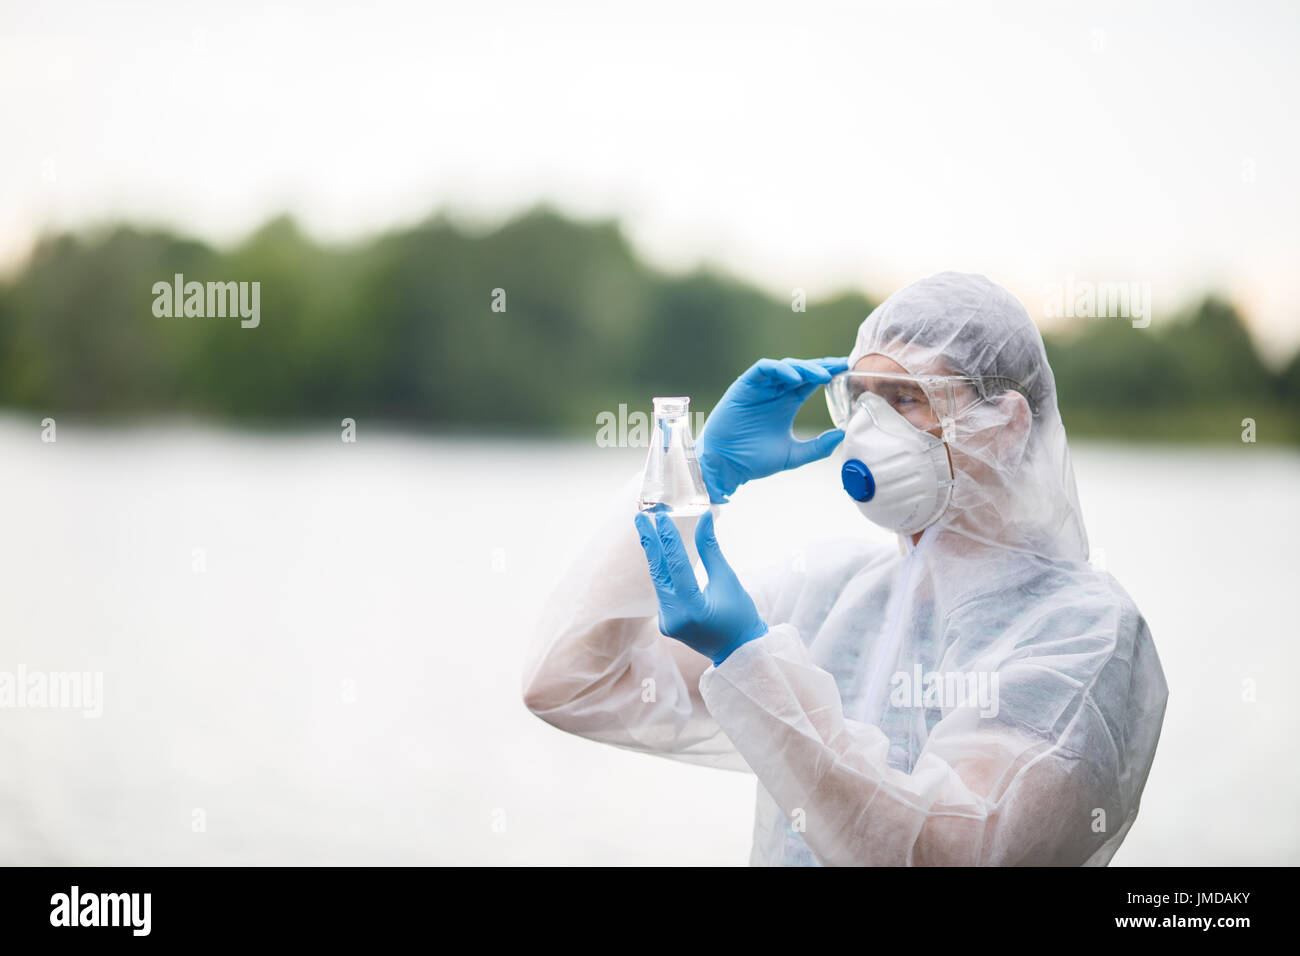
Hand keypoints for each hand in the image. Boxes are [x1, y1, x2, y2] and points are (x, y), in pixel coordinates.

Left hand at [635, 510, 767, 665]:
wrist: (739, 652)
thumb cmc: (740, 616)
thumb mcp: (728, 579)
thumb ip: (710, 549)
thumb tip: (704, 518)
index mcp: (693, 609)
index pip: (677, 567)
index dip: (669, 539)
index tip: (661, 516)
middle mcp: (674, 618)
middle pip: (659, 573)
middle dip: (650, 543)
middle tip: (640, 517)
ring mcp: (667, 623)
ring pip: (659, 582)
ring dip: (654, 555)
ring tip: (646, 528)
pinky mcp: (666, 624)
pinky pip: (663, 592)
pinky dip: (662, 571)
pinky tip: (657, 552)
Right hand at [697, 356, 847, 501]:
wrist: (726, 466)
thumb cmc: (754, 461)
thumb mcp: (793, 455)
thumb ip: (817, 447)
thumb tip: (842, 435)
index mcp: (786, 403)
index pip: (810, 382)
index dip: (828, 374)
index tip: (848, 371)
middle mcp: (774, 392)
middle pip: (801, 370)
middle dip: (821, 366)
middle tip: (841, 366)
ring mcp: (759, 388)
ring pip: (785, 367)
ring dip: (804, 368)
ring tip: (822, 376)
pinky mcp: (744, 386)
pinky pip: (763, 369)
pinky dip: (779, 370)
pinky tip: (795, 378)